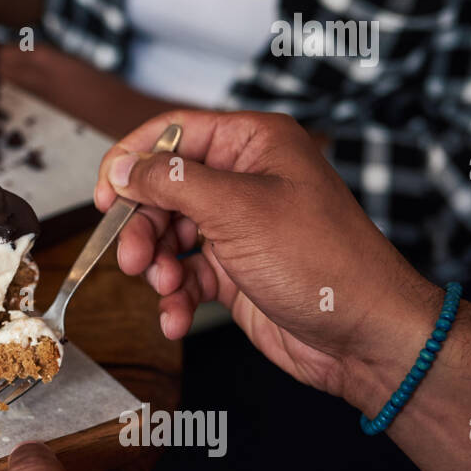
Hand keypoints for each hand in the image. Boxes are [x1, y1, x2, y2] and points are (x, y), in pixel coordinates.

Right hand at [94, 110, 440, 403]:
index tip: (106, 194)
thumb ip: (170, 181)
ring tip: (164, 287)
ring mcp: (240, 227)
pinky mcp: (236, 270)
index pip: (173, 132)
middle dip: (143, 226)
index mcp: (253, 144)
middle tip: (130, 258)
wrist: (365, 337)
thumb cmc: (324, 263)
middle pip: (163, 189)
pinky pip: (187, 274)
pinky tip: (177, 316)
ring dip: (156, 265)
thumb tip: (122, 167)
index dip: (132, 160)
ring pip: (169, 235)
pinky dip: (175, 296)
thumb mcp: (236, 209)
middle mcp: (245, 180)